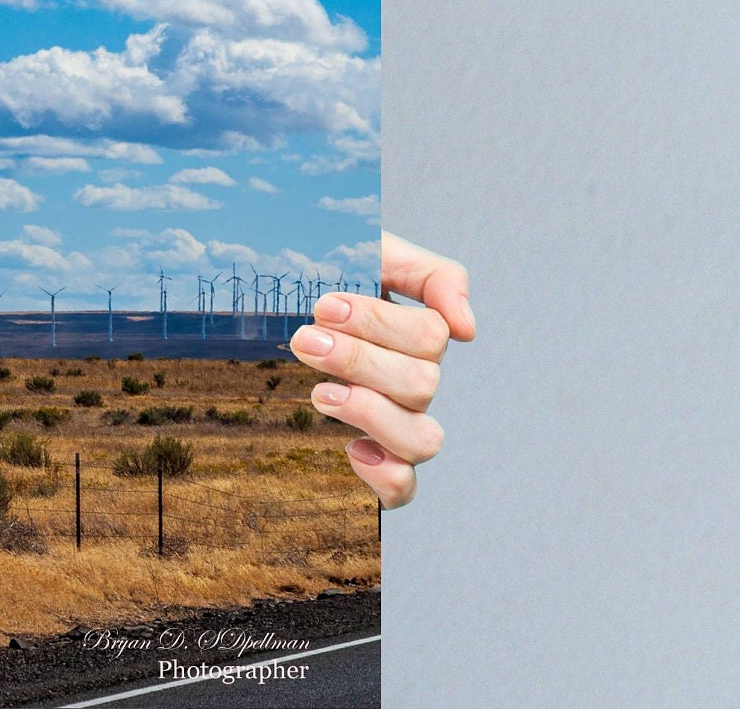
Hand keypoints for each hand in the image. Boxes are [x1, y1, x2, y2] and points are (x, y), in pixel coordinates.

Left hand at [295, 229, 473, 507]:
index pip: (430, 337)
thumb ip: (431, 275)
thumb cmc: (324, 275)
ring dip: (371, 414)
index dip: (378, 322)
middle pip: (422, 385)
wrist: (272, 295)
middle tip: (305, 339)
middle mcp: (414, 383)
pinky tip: (351, 449)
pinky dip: (385, 476)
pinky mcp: (373, 460)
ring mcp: (396, 423)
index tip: (325, 305)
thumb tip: (467, 329)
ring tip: (320, 393)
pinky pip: (403, 490)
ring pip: (422, 440)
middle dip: (358, 360)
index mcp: (417, 334)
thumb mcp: (375, 250)